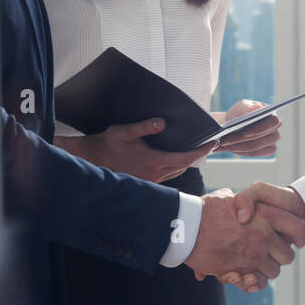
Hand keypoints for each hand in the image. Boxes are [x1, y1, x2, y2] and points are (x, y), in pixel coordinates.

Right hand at [80, 118, 218, 182]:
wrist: (92, 160)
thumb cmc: (108, 144)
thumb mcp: (126, 132)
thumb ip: (145, 127)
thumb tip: (163, 122)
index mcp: (153, 161)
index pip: (185, 158)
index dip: (201, 152)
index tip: (213, 144)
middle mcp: (155, 174)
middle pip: (184, 166)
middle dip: (197, 155)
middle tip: (208, 145)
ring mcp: (150, 180)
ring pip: (176, 172)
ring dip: (186, 162)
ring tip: (195, 150)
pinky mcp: (146, 181)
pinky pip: (167, 175)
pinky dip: (175, 166)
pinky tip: (174, 158)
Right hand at [184, 188, 299, 292]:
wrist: (185, 226)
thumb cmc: (204, 210)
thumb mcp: (227, 198)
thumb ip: (239, 202)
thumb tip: (239, 202)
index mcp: (265, 214)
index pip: (298, 228)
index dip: (298, 235)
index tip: (292, 239)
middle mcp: (264, 234)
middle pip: (287, 255)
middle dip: (278, 257)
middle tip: (266, 254)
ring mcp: (254, 253)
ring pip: (273, 271)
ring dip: (263, 271)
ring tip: (249, 264)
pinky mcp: (241, 269)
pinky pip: (256, 282)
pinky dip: (252, 282)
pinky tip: (241, 274)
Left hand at [216, 99, 280, 156]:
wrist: (236, 123)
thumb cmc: (240, 113)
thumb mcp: (242, 106)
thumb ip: (247, 107)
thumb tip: (255, 110)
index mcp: (272, 115)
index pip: (272, 123)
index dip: (259, 129)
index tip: (244, 133)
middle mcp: (275, 130)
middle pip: (260, 139)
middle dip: (240, 140)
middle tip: (223, 140)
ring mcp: (272, 141)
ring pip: (254, 148)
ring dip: (237, 146)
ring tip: (222, 145)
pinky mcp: (267, 150)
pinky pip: (254, 154)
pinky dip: (240, 151)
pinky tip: (229, 148)